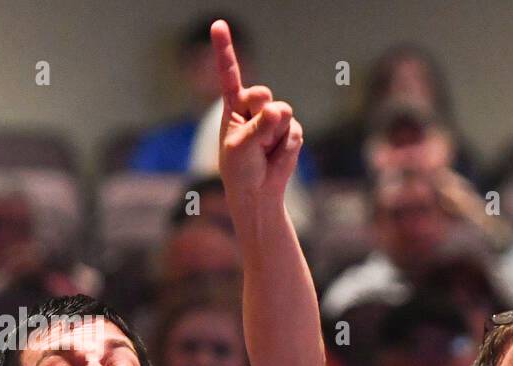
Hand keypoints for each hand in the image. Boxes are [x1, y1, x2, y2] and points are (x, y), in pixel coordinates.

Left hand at [211, 20, 302, 211]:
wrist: (258, 193)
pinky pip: (295, 132)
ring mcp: (274, 118)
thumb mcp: (240, 148)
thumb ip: (258, 127)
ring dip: (275, 135)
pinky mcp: (291, 132)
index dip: (224, 49)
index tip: (218, 25)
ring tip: (265, 152)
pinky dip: (286, 147)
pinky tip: (276, 157)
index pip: (228, 73)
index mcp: (232, 104)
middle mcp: (254, 106)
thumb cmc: (240, 169)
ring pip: (283, 113)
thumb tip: (280, 110)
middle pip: (263, 94)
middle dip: (263, 115)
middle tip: (257, 139)